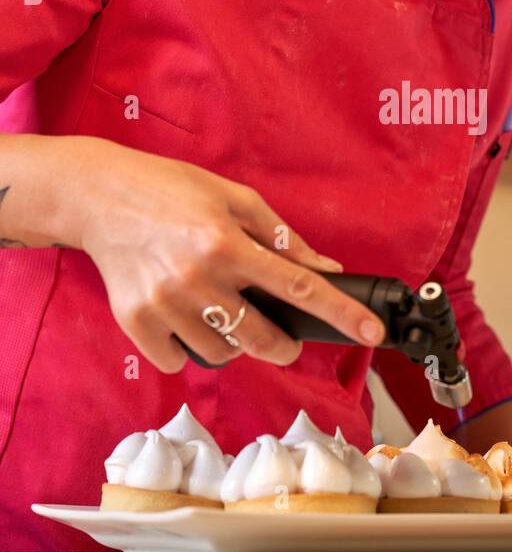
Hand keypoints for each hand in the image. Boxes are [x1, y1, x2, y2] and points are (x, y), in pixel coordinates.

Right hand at [75, 140, 384, 372]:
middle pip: (262, 338)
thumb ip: (282, 238)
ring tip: (220, 311)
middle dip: (284, 346)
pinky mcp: (135, 321)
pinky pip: (178, 360)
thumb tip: (325, 270)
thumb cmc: (171, 191)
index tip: (371, 334)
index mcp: (227, 242)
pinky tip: (185, 318)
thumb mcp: (234, 199)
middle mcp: (197, 276)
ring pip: (221, 353)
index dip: (340, 313)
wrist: (99, 197)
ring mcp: (163, 303)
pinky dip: (189, 348)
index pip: (298, 287)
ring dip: (234, 343)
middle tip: (284, 337)